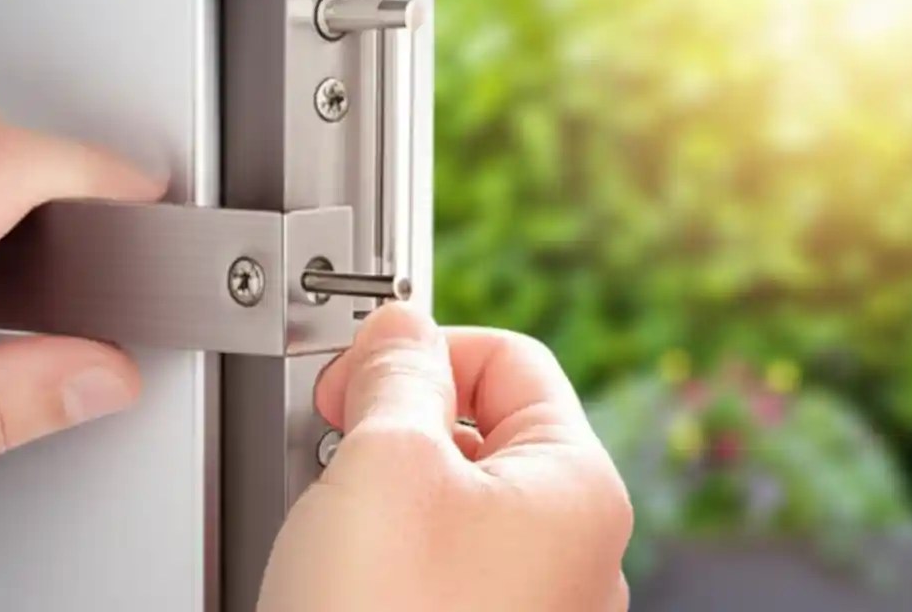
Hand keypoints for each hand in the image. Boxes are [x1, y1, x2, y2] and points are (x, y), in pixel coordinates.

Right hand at [259, 304, 632, 611]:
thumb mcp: (386, 463)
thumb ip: (396, 371)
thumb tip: (398, 326)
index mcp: (576, 489)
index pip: (511, 358)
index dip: (424, 347)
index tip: (358, 372)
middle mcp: (568, 550)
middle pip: (477, 426)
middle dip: (393, 423)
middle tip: (337, 445)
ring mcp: (524, 601)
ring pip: (446, 495)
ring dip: (380, 487)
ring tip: (335, 520)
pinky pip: (431, 557)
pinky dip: (381, 543)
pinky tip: (340, 568)